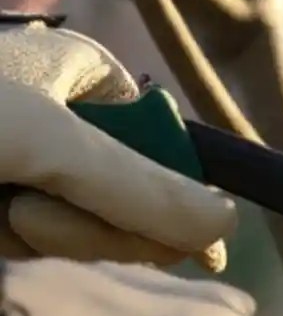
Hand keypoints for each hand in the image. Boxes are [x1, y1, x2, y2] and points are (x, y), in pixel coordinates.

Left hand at [0, 19, 234, 269]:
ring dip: (55, 235)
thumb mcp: (48, 143)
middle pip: (135, 192)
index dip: (180, 191)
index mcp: (81, 69)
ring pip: (90, 225)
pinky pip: (47, 243)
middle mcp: (61, 113)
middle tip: (39, 210)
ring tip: (0, 208)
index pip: (167, 139)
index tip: (200, 246)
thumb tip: (227, 223)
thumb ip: (143, 187)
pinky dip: (23, 245)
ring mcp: (28, 164)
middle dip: (100, 219)